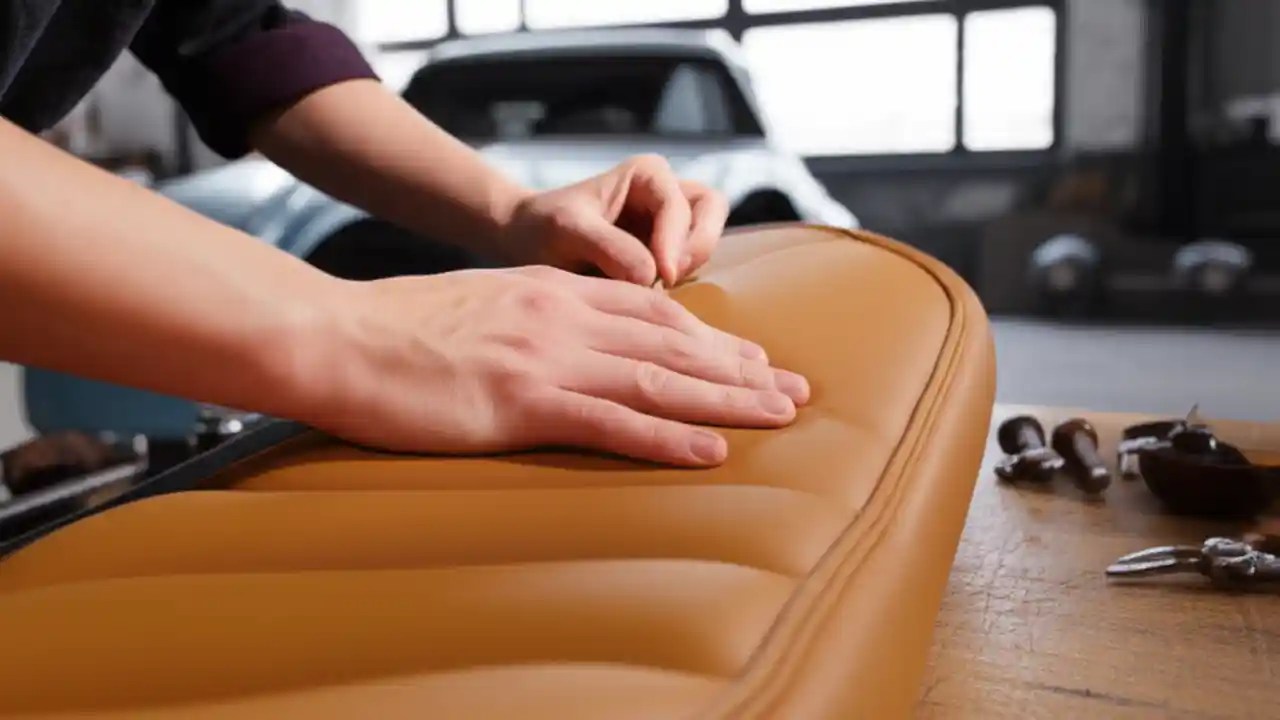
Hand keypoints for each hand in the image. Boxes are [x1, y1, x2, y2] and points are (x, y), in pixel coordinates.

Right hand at [304, 266, 808, 466]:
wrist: (334, 334)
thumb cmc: (393, 329)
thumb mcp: (476, 308)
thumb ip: (528, 320)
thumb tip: (557, 350)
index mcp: (551, 291)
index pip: (652, 311)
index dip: (710, 337)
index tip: (752, 358)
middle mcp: (561, 316)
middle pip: (672, 342)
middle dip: (740, 367)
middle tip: (795, 389)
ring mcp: (544, 358)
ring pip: (657, 379)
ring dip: (726, 399)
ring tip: (779, 415)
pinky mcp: (519, 402)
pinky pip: (610, 422)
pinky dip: (667, 438)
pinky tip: (710, 451)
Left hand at [499, 155, 726, 286]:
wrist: (526, 244)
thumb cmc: (543, 227)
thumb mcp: (566, 229)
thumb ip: (607, 246)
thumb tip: (650, 274)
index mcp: (646, 174)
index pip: (680, 203)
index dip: (675, 238)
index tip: (662, 275)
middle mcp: (666, 193)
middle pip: (711, 210)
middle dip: (697, 246)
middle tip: (671, 280)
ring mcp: (671, 224)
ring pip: (707, 238)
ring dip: (691, 265)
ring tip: (658, 290)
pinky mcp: (668, 253)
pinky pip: (692, 264)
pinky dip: (682, 281)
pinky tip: (653, 299)